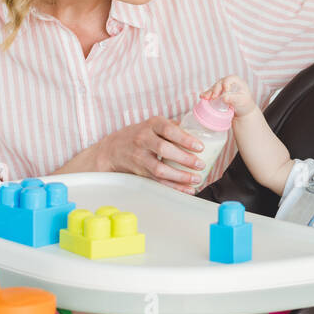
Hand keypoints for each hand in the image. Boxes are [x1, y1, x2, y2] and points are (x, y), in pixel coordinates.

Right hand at [70, 116, 206, 193]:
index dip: (185, 138)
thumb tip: (197, 131)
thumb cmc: (139, 134)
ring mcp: (140, 157)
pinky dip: (174, 186)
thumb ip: (172, 127)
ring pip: (160, 169)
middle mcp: (143, 139)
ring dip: (180, 176)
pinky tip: (187, 189)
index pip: (168, 130)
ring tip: (196, 179)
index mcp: (151, 125)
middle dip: (184, 159)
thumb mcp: (153, 124)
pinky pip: (158, 181)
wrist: (112, 149)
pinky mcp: (140, 172)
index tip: (199, 147)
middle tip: (200, 164)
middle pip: (164, 150)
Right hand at [200, 75, 255, 116]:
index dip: (226, 84)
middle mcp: (227, 82)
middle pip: (220, 83)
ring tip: (205, 97)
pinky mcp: (217, 94)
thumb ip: (234, 98)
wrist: (242, 111)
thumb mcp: (242, 101)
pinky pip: (211, 93)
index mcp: (236, 81)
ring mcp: (221, 88)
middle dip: (215, 90)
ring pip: (214, 88)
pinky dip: (206, 95)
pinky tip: (201, 96)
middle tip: (214, 97)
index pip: (229, 79)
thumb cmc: (245, 103)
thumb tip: (224, 98)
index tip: (225, 92)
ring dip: (209, 92)